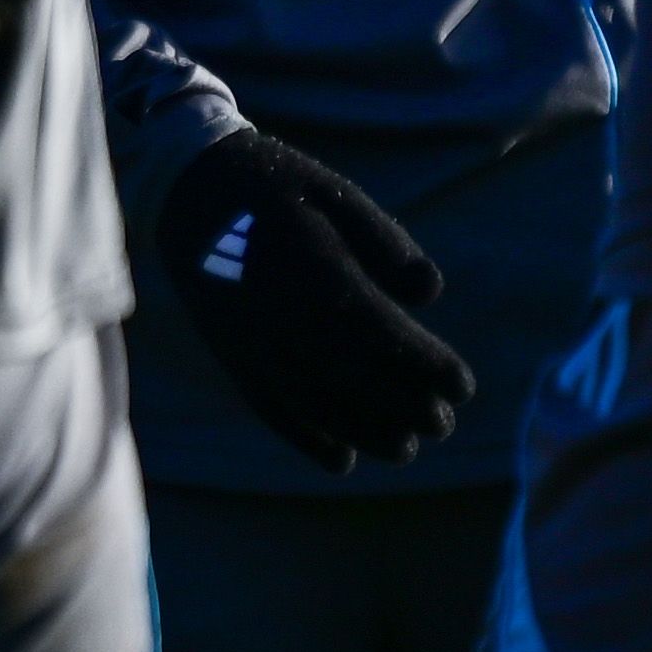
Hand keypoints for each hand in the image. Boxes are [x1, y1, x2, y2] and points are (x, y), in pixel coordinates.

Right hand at [148, 129, 471, 466]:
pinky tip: (342, 461)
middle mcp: (277, 313)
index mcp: (310, 268)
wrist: (188, 192)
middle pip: (349, 374)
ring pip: (311, 400)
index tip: (463, 385)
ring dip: (361, 431)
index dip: (423, 364)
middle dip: (401, 405)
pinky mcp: (231, 355)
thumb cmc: (278, 190)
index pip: (378, 330)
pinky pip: (268, 406)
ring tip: (405, 450)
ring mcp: (249, 340)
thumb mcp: (336, 196)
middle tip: (442, 425)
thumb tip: (429, 295)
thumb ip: (385, 243)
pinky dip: (304, 437)